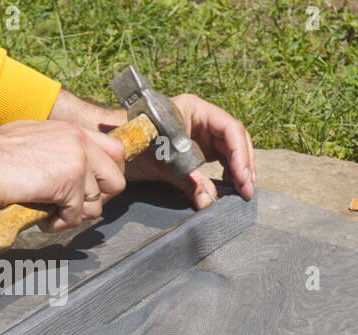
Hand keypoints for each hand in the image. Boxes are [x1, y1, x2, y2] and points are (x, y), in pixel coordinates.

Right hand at [0, 119, 126, 231]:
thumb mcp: (34, 142)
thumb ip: (57, 153)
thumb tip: (66, 174)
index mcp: (73, 131)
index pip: (116, 152)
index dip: (105, 177)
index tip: (87, 189)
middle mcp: (80, 141)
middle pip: (116, 180)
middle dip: (96, 200)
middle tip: (72, 205)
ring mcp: (77, 161)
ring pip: (95, 204)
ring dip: (73, 215)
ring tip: (49, 212)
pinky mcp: (68, 182)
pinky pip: (76, 215)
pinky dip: (59, 224)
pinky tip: (41, 216)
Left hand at [50, 90, 255, 209]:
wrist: (111, 148)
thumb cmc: (130, 146)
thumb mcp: (159, 163)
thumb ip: (186, 181)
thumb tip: (209, 202)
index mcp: (193, 108)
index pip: (229, 128)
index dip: (240, 154)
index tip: (242, 178)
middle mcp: (200, 118)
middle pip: (234, 139)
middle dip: (243, 164)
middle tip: (247, 191)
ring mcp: (199, 132)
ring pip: (230, 149)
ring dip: (238, 170)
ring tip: (243, 191)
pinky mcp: (196, 148)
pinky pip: (218, 159)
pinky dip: (226, 173)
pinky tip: (230, 187)